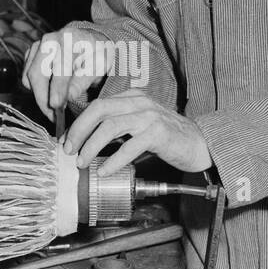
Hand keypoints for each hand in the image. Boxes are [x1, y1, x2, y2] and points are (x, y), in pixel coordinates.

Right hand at [23, 28, 110, 120]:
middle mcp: (49, 41)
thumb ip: (84, 80)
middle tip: (53, 116)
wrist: (88, 41)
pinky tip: (51, 92)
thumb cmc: (95, 55)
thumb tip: (69, 96)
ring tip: (55, 105)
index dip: (57, 89)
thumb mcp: (98, 67)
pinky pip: (26, 77)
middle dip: (43, 98)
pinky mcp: (30, 55)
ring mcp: (37, 47)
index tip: (56, 106)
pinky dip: (35, 89)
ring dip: (39, 96)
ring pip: (29, 78)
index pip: (60, 69)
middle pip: (37, 74)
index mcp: (69, 40)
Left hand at [64, 90, 212, 176]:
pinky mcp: (159, 133)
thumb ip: (117, 128)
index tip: (67, 141)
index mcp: (132, 97)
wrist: (200, 144)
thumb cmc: (167, 138)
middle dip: (78, 130)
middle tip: (69, 150)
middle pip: (99, 110)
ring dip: (91, 146)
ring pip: (110, 126)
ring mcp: (150, 116)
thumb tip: (86, 142)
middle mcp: (140, 102)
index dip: (78, 123)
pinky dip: (113, 160)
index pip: (97, 105)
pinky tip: (104, 171)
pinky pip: (129, 146)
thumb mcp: (139, 126)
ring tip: (83, 163)